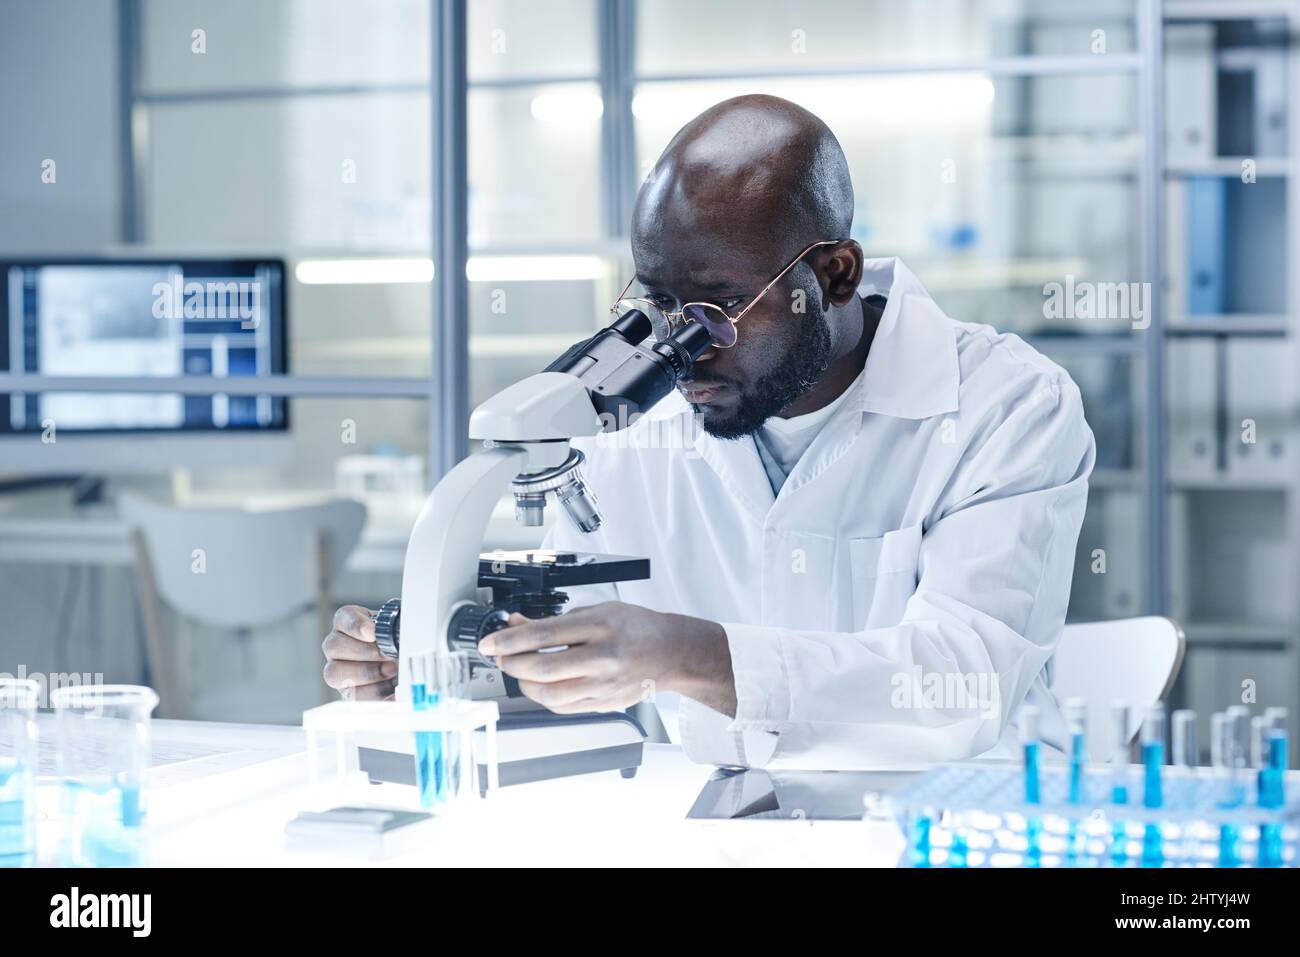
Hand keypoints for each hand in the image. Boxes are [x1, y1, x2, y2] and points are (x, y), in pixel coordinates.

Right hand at [322, 605, 397, 700]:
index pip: (343, 617)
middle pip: (334, 646)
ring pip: (335, 673)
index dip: (355, 625)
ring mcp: (337, 670)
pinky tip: (390, 690)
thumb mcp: (397, 631)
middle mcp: (336, 646)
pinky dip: (374, 693)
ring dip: (367, 673)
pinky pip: (352, 696)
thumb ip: (394, 630)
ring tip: (391, 672)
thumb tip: (401, 634)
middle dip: (365, 652)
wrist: (403, 666)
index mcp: (347, 624)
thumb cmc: (397, 644)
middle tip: (387, 655)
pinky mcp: (347, 692)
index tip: (372, 633)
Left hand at [479, 601, 732, 714]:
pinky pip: (563, 707)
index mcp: (601, 626)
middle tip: (502, 657)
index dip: (509, 640)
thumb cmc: (636, 627)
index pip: (544, 635)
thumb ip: (556, 620)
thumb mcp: (596, 610)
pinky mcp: (604, 704)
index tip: (489, 643)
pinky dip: (544, 696)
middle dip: (512, 665)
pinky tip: (542, 684)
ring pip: (550, 695)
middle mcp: (603, 658)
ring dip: (525, 684)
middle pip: (543, 669)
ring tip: (521, 671)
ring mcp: (604, 685)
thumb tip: (517, 624)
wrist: (671, 653)